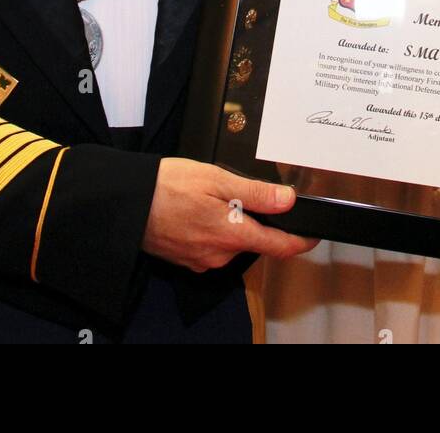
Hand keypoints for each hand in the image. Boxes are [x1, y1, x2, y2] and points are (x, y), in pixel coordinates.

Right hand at [141, 158, 319, 272]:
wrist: (126, 204)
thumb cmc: (168, 187)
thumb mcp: (217, 179)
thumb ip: (256, 193)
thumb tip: (288, 201)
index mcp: (232, 234)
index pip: (279, 247)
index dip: (300, 242)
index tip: (312, 236)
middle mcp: (219, 255)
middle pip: (252, 240)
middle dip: (252, 219)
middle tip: (232, 191)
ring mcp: (201, 260)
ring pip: (230, 242)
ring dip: (228, 223)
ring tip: (207, 197)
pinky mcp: (186, 260)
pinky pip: (209, 246)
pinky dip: (210, 229)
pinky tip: (194, 210)